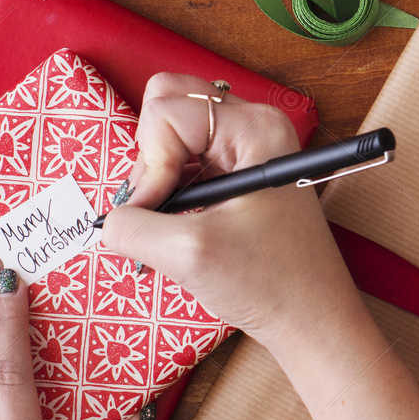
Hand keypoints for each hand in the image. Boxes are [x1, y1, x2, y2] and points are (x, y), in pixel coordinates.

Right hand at [98, 74, 362, 354]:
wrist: (310, 318)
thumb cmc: (268, 283)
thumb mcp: (187, 254)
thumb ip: (132, 227)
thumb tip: (107, 220)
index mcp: (255, 128)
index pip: (166, 111)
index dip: (150, 164)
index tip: (157, 211)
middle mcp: (255, 124)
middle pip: (169, 101)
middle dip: (151, 153)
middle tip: (163, 203)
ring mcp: (250, 143)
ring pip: (173, 127)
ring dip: (160, 172)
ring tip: (176, 218)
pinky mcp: (242, 166)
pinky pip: (187, 152)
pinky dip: (172, 182)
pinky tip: (185, 218)